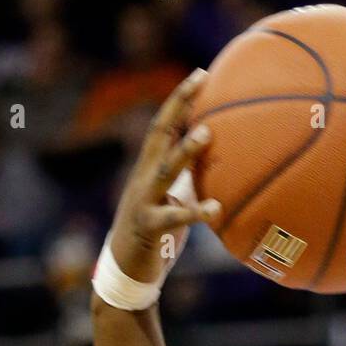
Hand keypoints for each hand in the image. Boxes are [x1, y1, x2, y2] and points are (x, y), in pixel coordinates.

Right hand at [104, 68, 220, 285]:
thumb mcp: (172, 200)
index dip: (181, 99)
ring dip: (185, 150)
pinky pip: (173, 218)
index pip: (164, 124)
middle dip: (178, 105)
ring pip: (164, 169)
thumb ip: (189, 181)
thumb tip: (219, 166)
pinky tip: (216, 209)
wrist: (126, 271)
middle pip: (159, 132)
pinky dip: (194, 213)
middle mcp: (143, 177)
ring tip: (207, 133)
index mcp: (149, 168)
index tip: (201, 74)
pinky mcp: (148, 227)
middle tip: (200, 81)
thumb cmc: (155, 235)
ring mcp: (143, 200)